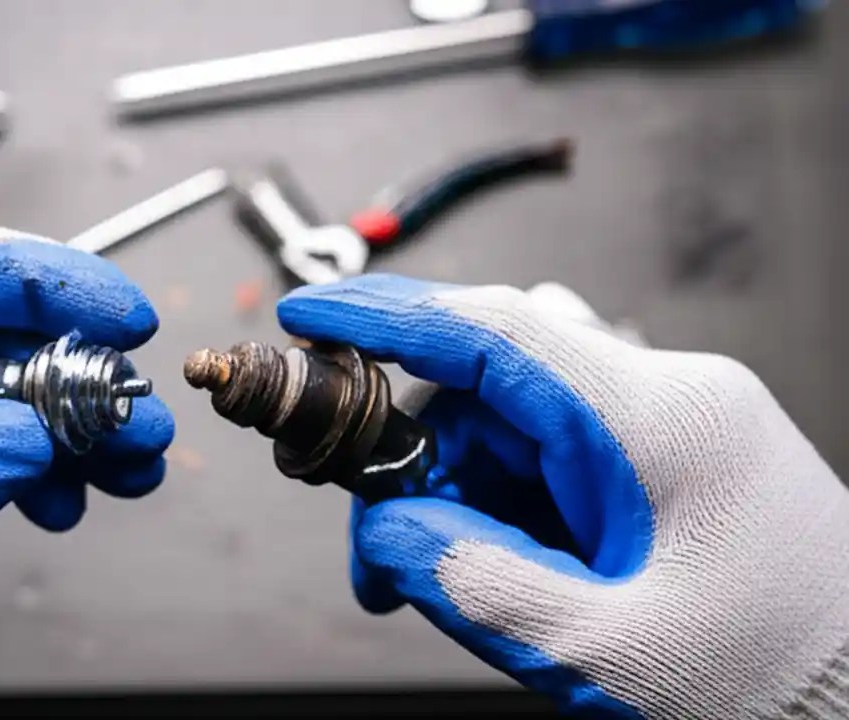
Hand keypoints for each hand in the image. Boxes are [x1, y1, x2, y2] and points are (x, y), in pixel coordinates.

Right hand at [277, 274, 848, 718]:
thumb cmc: (772, 679)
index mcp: (659, 421)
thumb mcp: (603, 649)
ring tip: (450, 583)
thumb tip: (383, 530)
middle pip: (485, 392)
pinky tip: (505, 570)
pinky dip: (501, 507)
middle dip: (415, 466)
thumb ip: (472, 581)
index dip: (385, 319)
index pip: (495, 330)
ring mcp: (664, 424)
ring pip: (507, 428)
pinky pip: (547, 458)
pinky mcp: (659, 456)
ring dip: (456, 495)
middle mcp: (664, 398)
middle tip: (382, 553)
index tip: (309, 320)